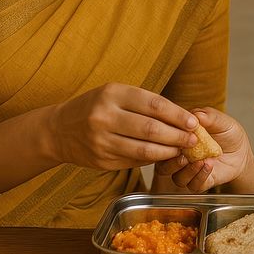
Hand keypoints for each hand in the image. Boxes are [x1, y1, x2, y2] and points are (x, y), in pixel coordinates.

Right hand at [47, 83, 198, 170]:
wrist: (59, 129)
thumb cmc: (95, 106)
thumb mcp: (116, 93)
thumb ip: (144, 103)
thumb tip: (180, 117)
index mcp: (112, 94)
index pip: (154, 105)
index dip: (177, 115)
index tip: (193, 122)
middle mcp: (105, 116)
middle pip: (151, 129)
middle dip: (177, 136)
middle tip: (193, 140)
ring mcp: (102, 140)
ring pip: (144, 149)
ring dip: (168, 152)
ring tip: (182, 150)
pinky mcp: (102, 160)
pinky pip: (134, 160)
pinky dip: (151, 159)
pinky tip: (162, 157)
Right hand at [155, 108, 252, 191]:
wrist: (241, 154)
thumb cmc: (228, 135)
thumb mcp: (222, 122)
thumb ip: (210, 117)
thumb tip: (198, 115)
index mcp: (180, 136)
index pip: (164, 136)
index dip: (168, 134)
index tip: (181, 131)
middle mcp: (179, 153)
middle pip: (162, 159)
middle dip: (170, 156)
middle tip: (183, 151)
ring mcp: (186, 169)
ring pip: (174, 175)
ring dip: (186, 169)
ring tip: (199, 161)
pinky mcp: (197, 182)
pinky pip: (191, 184)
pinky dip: (199, 175)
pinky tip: (208, 165)